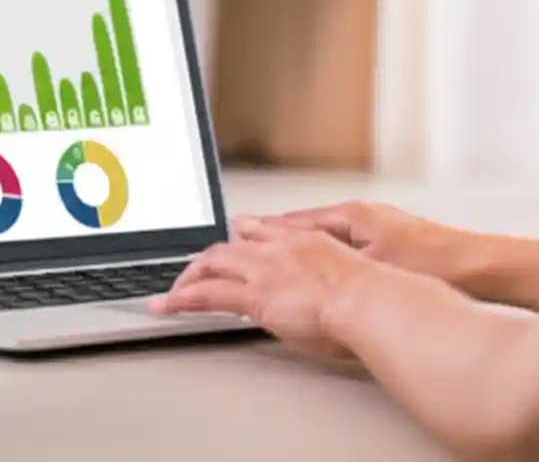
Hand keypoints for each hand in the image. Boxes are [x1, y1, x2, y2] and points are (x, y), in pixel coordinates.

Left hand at [150, 226, 379, 360]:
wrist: (366, 297)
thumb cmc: (369, 294)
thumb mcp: (349, 272)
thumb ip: (330, 273)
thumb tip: (329, 286)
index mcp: (303, 241)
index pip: (262, 232)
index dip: (243, 236)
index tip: (233, 235)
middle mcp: (278, 249)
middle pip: (229, 246)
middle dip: (206, 258)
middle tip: (192, 271)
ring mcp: (263, 270)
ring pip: (212, 265)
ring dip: (188, 278)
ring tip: (172, 293)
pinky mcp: (254, 295)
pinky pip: (208, 295)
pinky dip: (183, 299)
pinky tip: (170, 305)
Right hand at [233, 202, 471, 281]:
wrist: (479, 266)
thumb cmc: (433, 262)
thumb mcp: (370, 264)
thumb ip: (330, 259)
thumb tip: (297, 254)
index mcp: (352, 215)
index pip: (296, 221)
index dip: (265, 228)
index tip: (238, 229)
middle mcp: (362, 215)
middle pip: (307, 224)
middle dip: (276, 230)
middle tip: (244, 233)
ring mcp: (377, 227)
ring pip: (325, 232)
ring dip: (299, 239)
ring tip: (274, 246)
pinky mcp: (390, 241)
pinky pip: (344, 242)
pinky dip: (324, 248)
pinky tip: (321, 261)